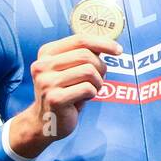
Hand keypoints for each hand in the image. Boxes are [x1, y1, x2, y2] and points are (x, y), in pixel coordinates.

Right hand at [9, 34, 122, 156]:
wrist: (46, 121)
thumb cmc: (65, 91)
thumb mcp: (71, 68)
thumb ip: (85, 54)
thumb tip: (110, 43)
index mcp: (46, 53)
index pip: (80, 39)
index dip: (103, 43)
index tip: (118, 50)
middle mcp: (42, 65)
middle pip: (86, 55)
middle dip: (100, 67)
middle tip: (99, 79)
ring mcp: (46, 82)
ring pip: (89, 71)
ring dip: (97, 82)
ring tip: (89, 90)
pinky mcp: (54, 99)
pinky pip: (88, 89)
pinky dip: (92, 94)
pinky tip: (82, 99)